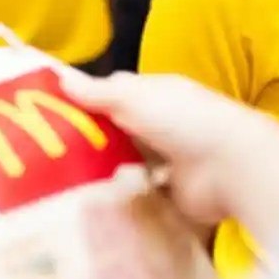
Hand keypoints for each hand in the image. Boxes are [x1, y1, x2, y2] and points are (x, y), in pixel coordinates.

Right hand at [62, 72, 278, 240]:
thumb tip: (59, 75)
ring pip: (125, 165)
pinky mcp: (169, 194)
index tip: (51, 112)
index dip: (87, 100)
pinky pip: (138, 196)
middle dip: (91, 142)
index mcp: (155, 94)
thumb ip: (97, 91)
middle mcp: (161, 125)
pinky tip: (93, 203)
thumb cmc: (182, 119)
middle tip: (49, 155)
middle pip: (117, 132)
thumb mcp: (133, 96)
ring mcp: (166, 161)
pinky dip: (122, 198)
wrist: (229, 166)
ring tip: (62, 183)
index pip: (116, 92)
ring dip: (104, 172)